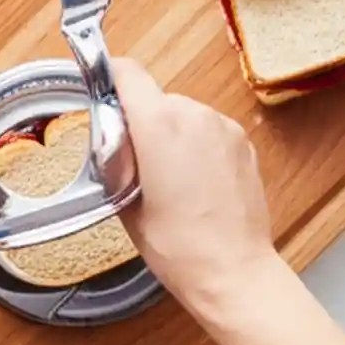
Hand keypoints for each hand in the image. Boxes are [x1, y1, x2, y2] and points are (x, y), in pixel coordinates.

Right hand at [112, 59, 279, 316]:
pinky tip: (195, 184)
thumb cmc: (179, 247)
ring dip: (171, 134)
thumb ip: (118, 157)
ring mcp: (224, 127)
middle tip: (134, 162)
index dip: (110, 78)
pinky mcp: (243, 142)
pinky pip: (208, 130)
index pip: (128, 73)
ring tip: (169, 180)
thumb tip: (115, 138)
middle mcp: (194, 115)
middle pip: (156, 98)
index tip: (101, 91)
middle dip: (141, 121)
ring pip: (183, 114)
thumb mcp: (126, 202)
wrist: (233, 272)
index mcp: (159, 124)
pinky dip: (197, 146)